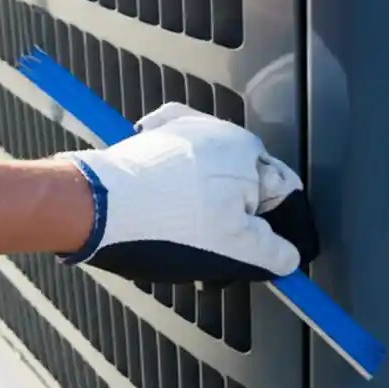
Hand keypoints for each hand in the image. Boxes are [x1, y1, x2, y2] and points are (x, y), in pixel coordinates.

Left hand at [59, 103, 318, 283]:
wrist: (98, 208)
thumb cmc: (168, 227)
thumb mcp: (235, 249)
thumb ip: (274, 252)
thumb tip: (290, 256)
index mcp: (248, 153)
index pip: (282, 193)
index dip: (277, 229)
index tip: (267, 253)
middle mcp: (219, 132)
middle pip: (246, 184)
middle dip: (238, 220)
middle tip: (218, 252)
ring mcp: (182, 131)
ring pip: (213, 175)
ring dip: (208, 207)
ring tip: (185, 240)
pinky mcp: (152, 138)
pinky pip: (180, 159)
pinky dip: (181, 181)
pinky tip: (170, 202)